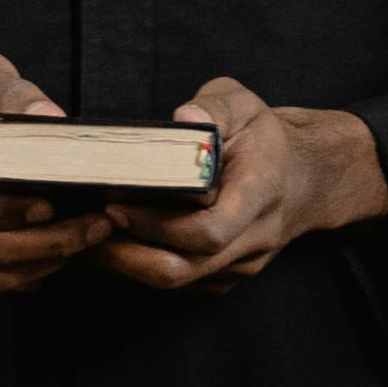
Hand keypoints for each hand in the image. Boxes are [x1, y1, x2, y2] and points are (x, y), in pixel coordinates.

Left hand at [104, 77, 387, 294]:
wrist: (306, 176)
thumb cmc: (264, 136)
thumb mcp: (244, 104)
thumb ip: (215, 108)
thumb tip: (183, 117)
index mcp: (261, 192)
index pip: (208, 230)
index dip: (156, 224)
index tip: (114, 203)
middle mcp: (254, 238)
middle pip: (182, 268)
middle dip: (125, 253)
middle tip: (81, 225)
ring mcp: (241, 264)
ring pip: (176, 281)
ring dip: (124, 264)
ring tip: (84, 235)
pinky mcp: (225, 276)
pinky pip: (180, 282)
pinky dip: (139, 267)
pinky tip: (110, 243)